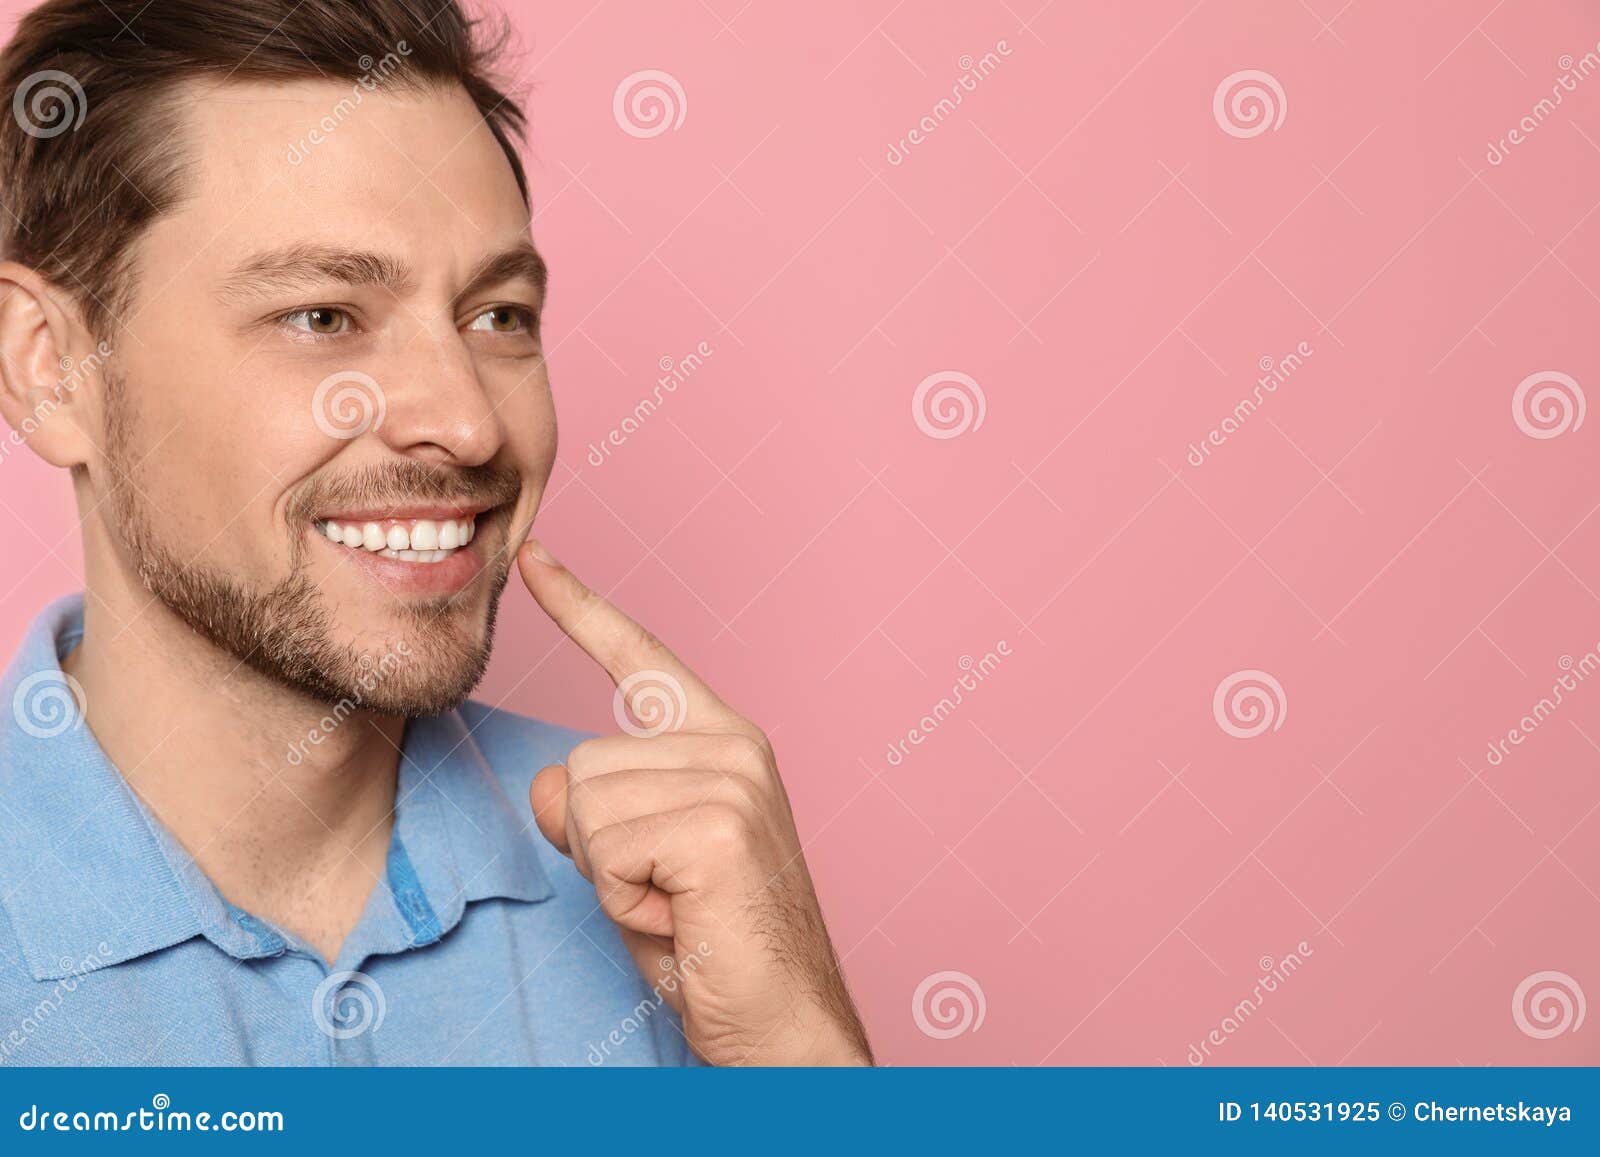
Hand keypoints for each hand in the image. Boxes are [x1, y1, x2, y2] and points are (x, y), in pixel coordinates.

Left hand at [517, 539, 872, 1065]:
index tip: (533, 556)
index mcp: (722, 742)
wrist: (785, 1025)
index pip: (637, 660)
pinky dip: (624, 898)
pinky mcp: (718, 823)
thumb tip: (553, 783)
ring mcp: (732, 778)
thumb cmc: (715, 947)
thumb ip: (592, 809)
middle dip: (597, 847)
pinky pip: (603, 846)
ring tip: (676, 905)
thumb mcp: (635, 864)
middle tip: (664, 894)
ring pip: (584, 805)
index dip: (580, 607)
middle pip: (579, 764)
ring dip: (611, 876)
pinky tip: (681, 915)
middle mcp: (734, 745)